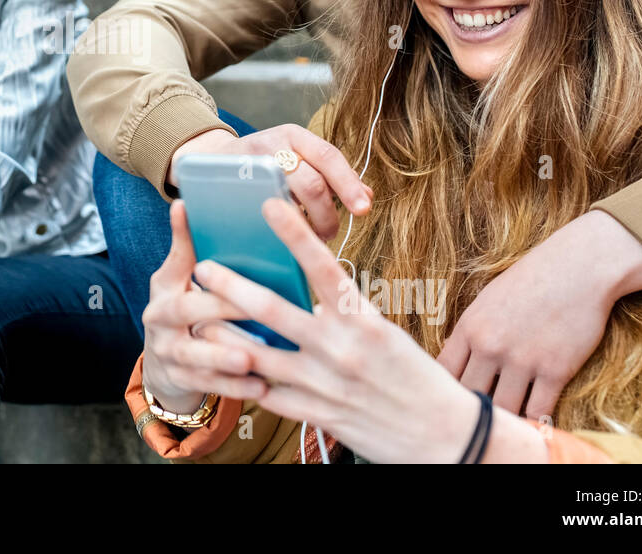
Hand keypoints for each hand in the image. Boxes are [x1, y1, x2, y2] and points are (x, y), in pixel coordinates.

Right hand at [141, 200, 267, 414]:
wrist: (164, 365)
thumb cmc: (183, 312)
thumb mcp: (178, 280)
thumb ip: (186, 248)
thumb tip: (184, 203)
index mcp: (164, 287)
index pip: (175, 264)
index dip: (184, 241)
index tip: (201, 234)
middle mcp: (159, 319)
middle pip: (184, 310)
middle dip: (217, 308)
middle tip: (249, 306)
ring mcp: (168, 352)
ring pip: (194, 355)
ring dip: (223, 357)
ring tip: (251, 358)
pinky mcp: (180, 380)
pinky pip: (208, 385)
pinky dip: (234, 387)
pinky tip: (261, 386)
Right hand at [168, 124, 371, 239]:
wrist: (210, 160)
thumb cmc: (265, 165)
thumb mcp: (298, 160)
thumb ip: (331, 176)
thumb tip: (368, 197)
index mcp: (295, 135)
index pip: (329, 157)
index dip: (348, 184)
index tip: (364, 209)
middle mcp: (273, 143)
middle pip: (311, 182)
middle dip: (326, 214)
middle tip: (329, 233)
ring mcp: (249, 163)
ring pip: (287, 198)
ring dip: (304, 223)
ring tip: (309, 235)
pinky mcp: (230, 181)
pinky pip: (260, 207)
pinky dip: (278, 223)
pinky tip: (283, 231)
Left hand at [195, 197, 543, 462]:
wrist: (443, 436)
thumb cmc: (414, 376)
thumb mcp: (384, 334)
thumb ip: (344, 314)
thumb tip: (306, 293)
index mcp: (363, 319)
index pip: (323, 267)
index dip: (294, 234)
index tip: (269, 205)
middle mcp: (341, 347)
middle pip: (273, 309)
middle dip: (231, 286)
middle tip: (202, 267)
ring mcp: (325, 384)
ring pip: (258, 355)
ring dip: (223, 336)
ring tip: (198, 321)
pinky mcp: (317, 415)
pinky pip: (270, 395)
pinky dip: (246, 381)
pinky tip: (224, 369)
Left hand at [437, 209, 641, 420]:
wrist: (580, 267)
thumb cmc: (533, 280)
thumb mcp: (488, 301)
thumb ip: (472, 333)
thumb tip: (456, 364)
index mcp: (470, 328)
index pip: (442, 373)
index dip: (444, 390)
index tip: (450, 399)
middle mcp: (490, 346)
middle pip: (468, 396)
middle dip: (471, 410)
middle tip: (475, 420)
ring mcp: (522, 360)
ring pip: (501, 410)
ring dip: (504, 420)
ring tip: (503, 425)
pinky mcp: (555, 371)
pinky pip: (538, 412)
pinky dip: (534, 423)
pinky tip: (532, 424)